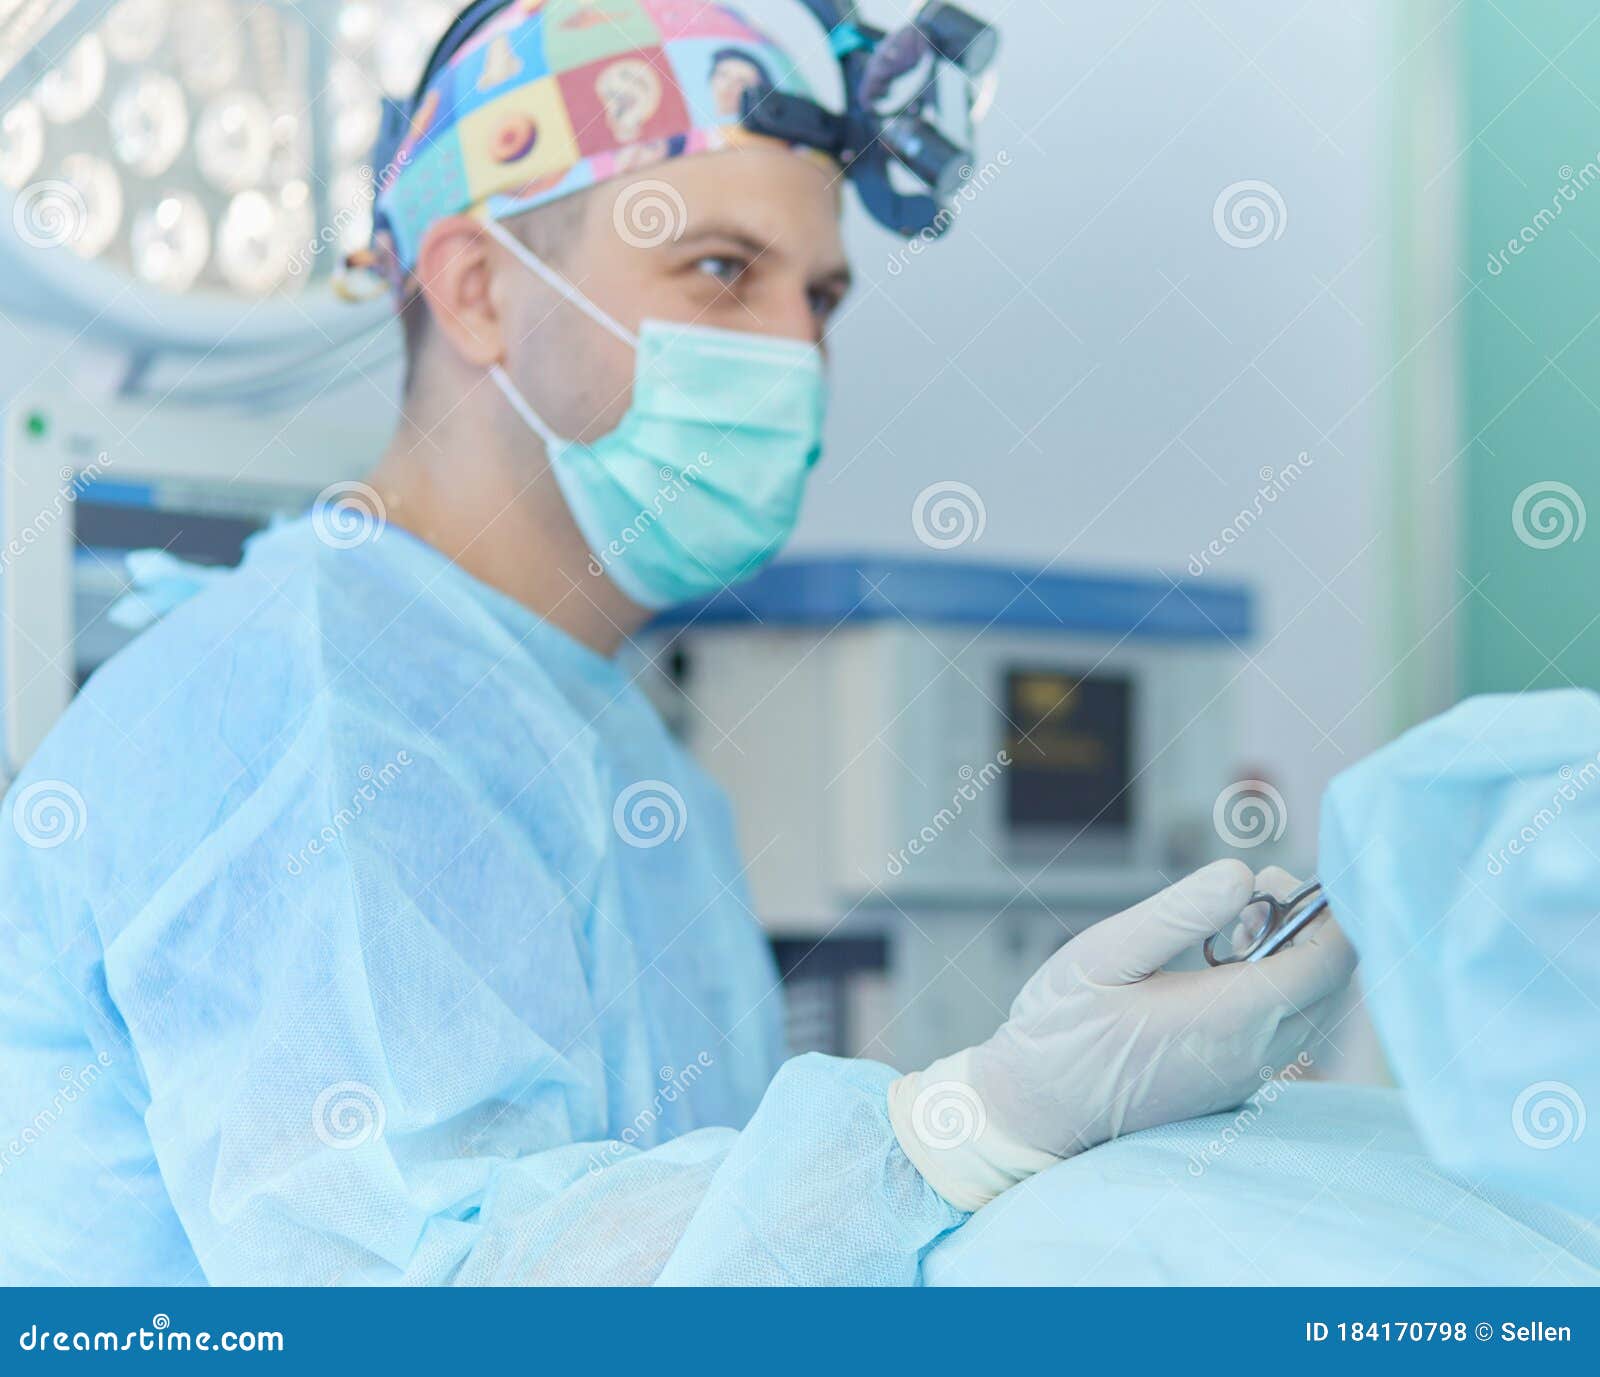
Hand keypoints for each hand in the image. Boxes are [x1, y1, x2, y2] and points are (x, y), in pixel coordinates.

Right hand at [887, 860, 1355, 1211]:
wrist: (1034, 1114)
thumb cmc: (1060, 1031)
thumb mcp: (1104, 955)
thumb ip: (1176, 913)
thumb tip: (1242, 875)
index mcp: (1232, 1018)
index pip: (1331, 961)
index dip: (1324, 909)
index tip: (1273, 879)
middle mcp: (1255, 1055)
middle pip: (1331, 982)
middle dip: (1305, 926)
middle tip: (1248, 894)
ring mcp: (1248, 1075)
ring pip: (1311, 1006)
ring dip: (1288, 956)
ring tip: (1227, 929)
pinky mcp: (1233, 1084)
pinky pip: (1284, 1028)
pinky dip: (1271, 986)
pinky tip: (1216, 969)